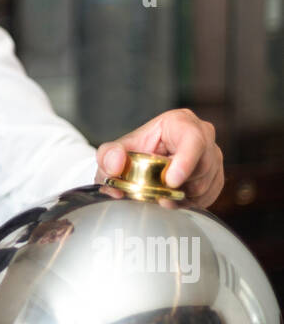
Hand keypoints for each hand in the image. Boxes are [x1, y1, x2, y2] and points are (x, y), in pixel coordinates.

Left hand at [94, 108, 223, 208]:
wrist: (139, 166)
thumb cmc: (131, 154)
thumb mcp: (112, 153)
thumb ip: (107, 155)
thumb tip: (117, 163)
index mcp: (180, 121)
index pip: (192, 139)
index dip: (185, 161)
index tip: (171, 182)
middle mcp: (203, 135)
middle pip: (203, 166)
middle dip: (181, 185)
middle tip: (159, 197)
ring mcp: (213, 155)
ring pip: (206, 183)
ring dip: (183, 196)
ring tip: (162, 197)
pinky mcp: (216, 175)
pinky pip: (210, 195)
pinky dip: (191, 202)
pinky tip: (174, 199)